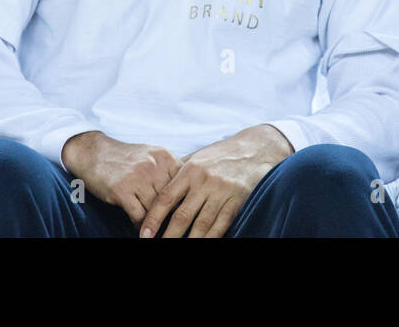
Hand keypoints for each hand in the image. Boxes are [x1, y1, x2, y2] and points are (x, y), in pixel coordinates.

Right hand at [61, 131, 181, 225]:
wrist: (94, 152)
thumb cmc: (126, 158)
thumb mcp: (151, 155)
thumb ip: (169, 171)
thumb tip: (187, 194)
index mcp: (164, 157)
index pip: (184, 184)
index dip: (186, 202)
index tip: (188, 215)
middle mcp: (153, 166)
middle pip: (171, 199)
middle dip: (172, 216)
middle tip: (174, 228)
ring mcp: (137, 178)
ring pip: (155, 209)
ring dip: (156, 223)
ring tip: (158, 231)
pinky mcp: (121, 190)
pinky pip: (138, 216)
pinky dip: (141, 225)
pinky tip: (141, 228)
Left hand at [138, 124, 293, 237]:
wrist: (255, 148)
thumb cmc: (220, 156)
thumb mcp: (198, 158)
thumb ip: (179, 174)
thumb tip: (156, 191)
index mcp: (190, 170)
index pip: (166, 198)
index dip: (153, 218)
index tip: (144, 234)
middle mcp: (204, 181)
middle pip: (181, 216)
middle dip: (168, 236)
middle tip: (157, 247)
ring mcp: (221, 192)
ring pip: (200, 225)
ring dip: (188, 242)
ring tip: (178, 250)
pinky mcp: (237, 201)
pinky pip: (221, 225)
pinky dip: (210, 238)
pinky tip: (201, 245)